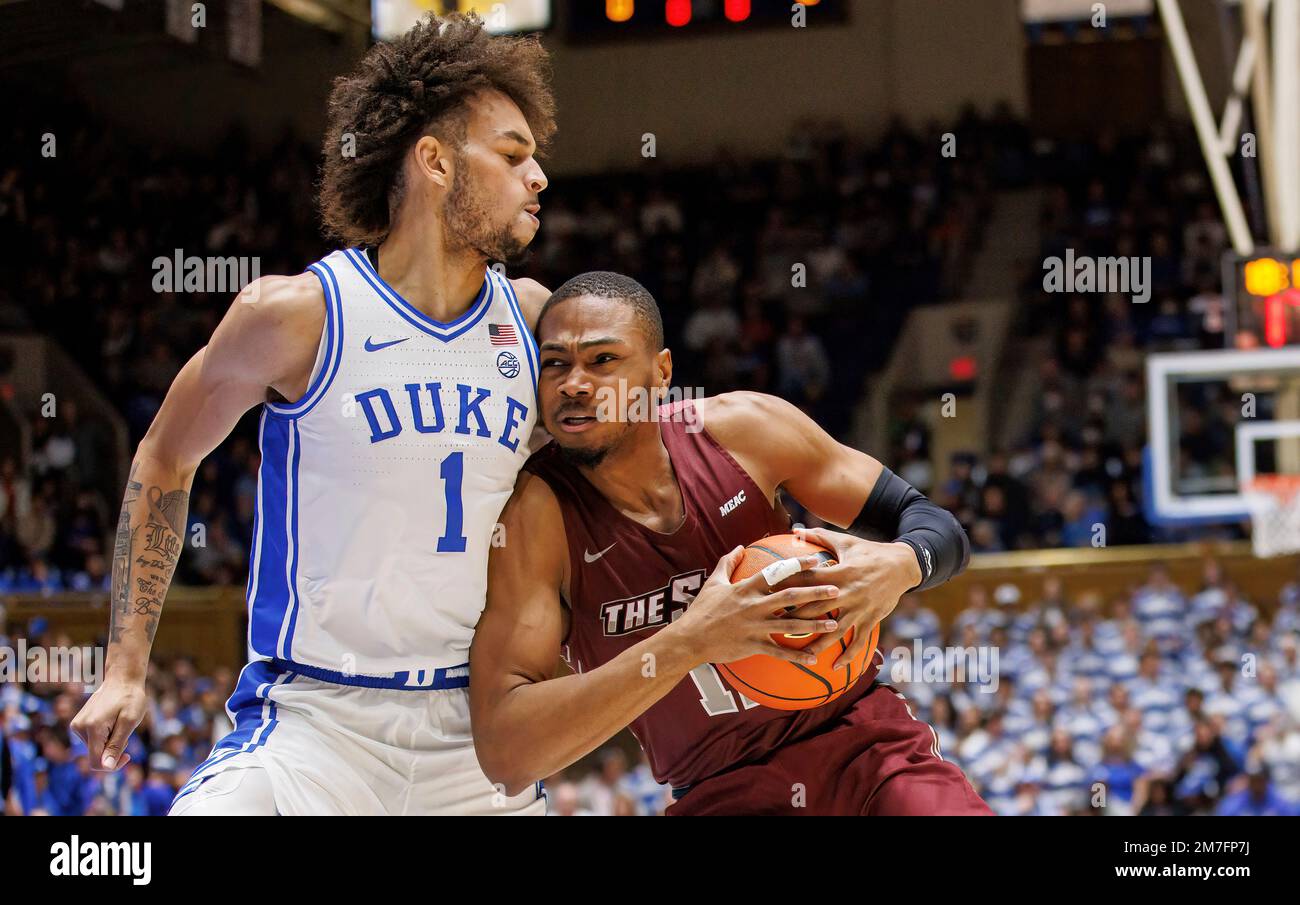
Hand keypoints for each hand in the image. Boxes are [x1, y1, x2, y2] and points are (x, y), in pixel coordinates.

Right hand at [70, 675, 148, 771]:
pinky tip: (112, 721)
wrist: (122, 679)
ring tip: (119, 723)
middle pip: (96, 755)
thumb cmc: (130, 698)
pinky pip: (92, 740)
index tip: (128, 756)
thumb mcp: (129, 722)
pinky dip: (104, 736)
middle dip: (113, 749)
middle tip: (125, 730)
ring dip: (110, 741)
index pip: (96, 762)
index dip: (113, 765)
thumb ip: (116, 745)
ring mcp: (77, 725)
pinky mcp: (79, 723)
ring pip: (95, 748)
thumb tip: (106, 767)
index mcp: (92, 728)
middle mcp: (79, 727)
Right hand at [670, 544, 840, 666]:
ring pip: (790, 625)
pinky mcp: (753, 645)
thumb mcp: (714, 582)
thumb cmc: (701, 610)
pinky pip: (779, 652)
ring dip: (814, 624)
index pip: (776, 573)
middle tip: (837, 589)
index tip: (816, 560)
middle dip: (815, 592)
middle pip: (790, 597)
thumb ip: (728, 563)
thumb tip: (740, 547)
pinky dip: (797, 656)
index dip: (797, 565)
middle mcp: (754, 606)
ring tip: (834, 623)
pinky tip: (813, 659)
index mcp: (746, 588)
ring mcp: (755, 626)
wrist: (689, 638)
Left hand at [788, 526, 921, 669]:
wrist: (903, 565)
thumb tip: (795, 530)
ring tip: (801, 654)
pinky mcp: (871, 619)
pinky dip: (848, 655)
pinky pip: (858, 640)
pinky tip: (835, 667)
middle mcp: (848, 593)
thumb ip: (819, 537)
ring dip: (818, 642)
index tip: (769, 592)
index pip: (808, 580)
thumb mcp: (846, 542)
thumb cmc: (870, 552)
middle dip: (795, 617)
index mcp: (839, 573)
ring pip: (835, 630)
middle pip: (816, 608)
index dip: (788, 585)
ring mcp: (860, 609)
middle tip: (774, 626)